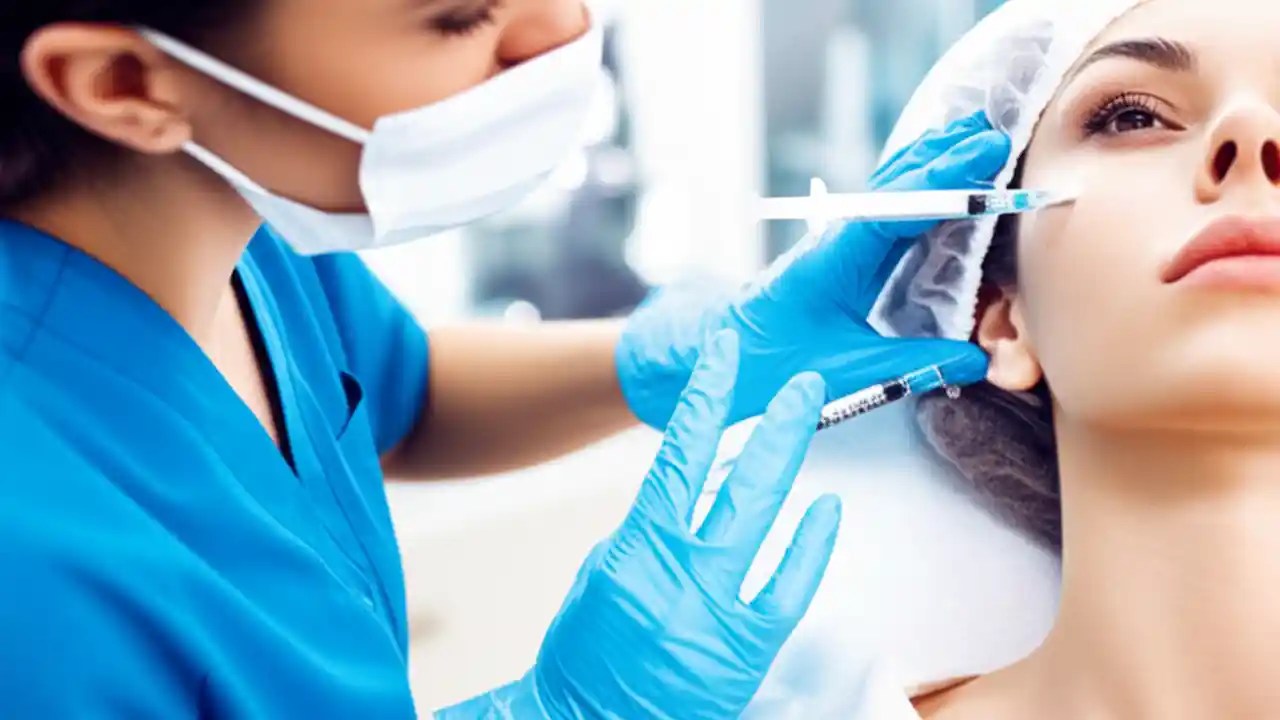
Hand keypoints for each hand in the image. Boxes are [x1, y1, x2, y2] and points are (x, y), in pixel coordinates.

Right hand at [439, 330, 840, 718]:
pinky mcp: (746, 647)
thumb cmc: (586, 654)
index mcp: (637, 545)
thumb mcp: (603, 575)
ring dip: (788, 458)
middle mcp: (679, 567)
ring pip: (762, 515)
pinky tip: (826, 509)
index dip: (704, 397)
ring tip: (809, 418)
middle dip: (772, 421)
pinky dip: (809, 546)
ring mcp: (715, 606)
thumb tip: (687, 499)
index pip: (678, 452)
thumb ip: (648, 533)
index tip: (722, 356)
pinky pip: (788, 587)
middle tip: (802, 382)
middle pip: (735, 474)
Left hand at [617, 111, 1011, 427]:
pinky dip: (916, 185)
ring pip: (890, 191)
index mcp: (830, 261)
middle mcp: (834, 241)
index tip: (981, 156)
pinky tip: (935, 172)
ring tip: (972, 133)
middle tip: (994, 133)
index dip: (941, 184)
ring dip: (931, 162)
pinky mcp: (841, 253)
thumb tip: (977, 363)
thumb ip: (912, 365)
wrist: (717, 355)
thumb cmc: (768, 364)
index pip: (892, 211)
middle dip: (945, 159)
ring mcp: (836, 243)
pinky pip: (885, 210)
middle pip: (895, 188)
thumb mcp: (845, 372)